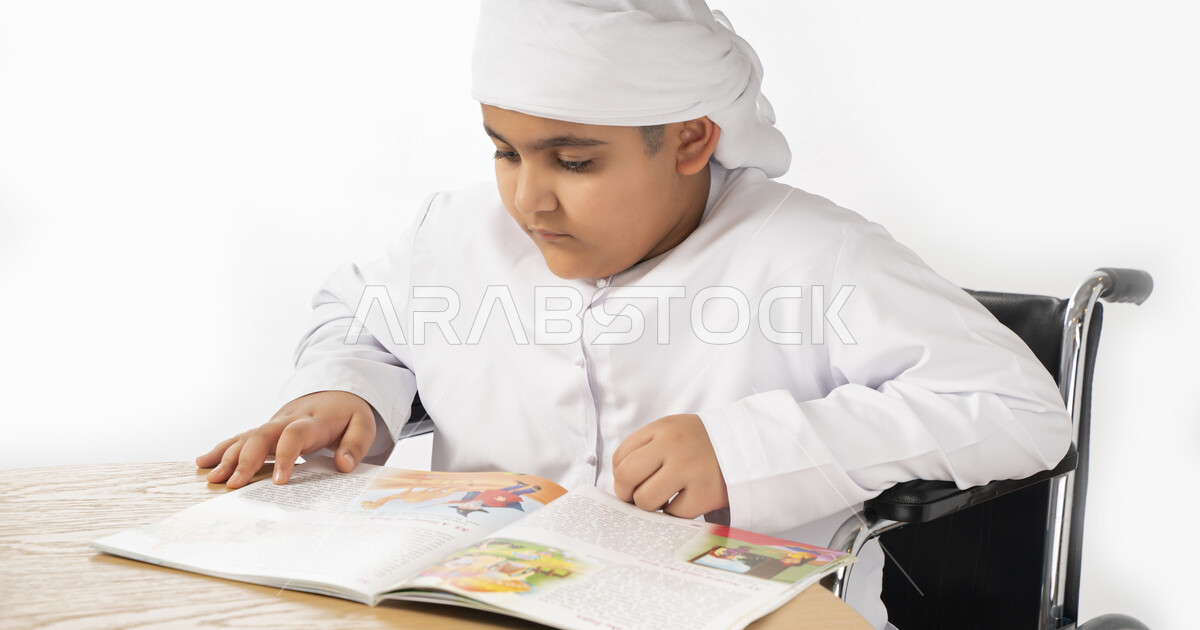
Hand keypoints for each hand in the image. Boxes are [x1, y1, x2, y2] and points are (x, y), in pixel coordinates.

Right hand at [194, 391, 375, 488]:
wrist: (335, 392)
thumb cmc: (349, 413)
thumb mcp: (364, 425)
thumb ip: (356, 444)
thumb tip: (343, 465)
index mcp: (313, 420)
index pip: (295, 434)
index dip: (286, 456)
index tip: (279, 482)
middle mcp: (287, 420)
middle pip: (262, 434)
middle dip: (246, 459)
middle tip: (234, 484)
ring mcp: (273, 424)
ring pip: (247, 437)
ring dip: (228, 457)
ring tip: (213, 479)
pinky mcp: (265, 430)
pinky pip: (240, 438)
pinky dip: (222, 449)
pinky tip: (203, 463)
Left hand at [611, 414, 728, 518]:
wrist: (747, 445)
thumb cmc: (702, 442)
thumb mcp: (673, 430)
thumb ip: (646, 448)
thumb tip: (621, 482)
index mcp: (662, 429)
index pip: (621, 456)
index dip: (620, 475)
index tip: (629, 484)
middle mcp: (673, 445)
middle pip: (627, 477)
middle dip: (626, 493)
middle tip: (635, 498)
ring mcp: (689, 469)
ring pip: (646, 499)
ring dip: (649, 505)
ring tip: (662, 499)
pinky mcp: (705, 493)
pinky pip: (673, 513)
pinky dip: (674, 512)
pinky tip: (683, 502)